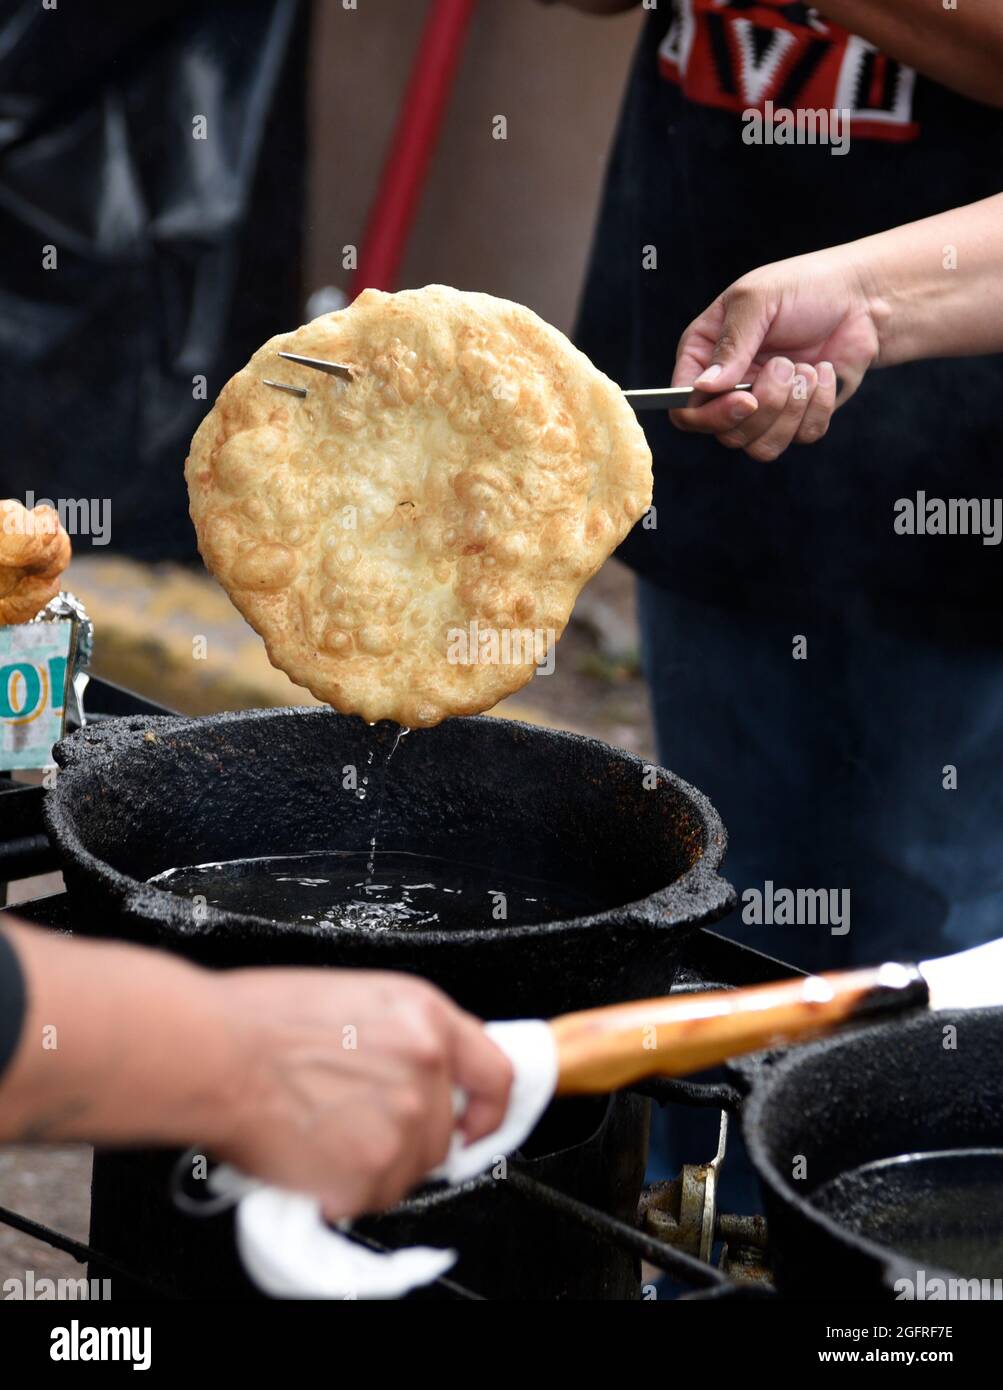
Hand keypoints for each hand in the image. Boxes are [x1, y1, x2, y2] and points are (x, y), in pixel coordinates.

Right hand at [212, 969, 512, 1219]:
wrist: (213, 1052)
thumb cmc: (260, 1019)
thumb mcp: (355, 1000)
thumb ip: (403, 1038)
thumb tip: (421, 1075)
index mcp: (426, 1015)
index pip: (496, 1072)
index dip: (488, 1108)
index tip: (475, 1124)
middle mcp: (428, 1066)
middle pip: (443, 1132)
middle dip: (406, 1140)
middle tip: (353, 1127)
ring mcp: (405, 1121)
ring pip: (409, 1170)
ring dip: (373, 1167)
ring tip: (322, 1137)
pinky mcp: (372, 1170)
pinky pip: (372, 1197)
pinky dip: (342, 1191)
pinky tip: (309, 1157)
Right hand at [669, 249, 881, 459]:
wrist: (861, 296)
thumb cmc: (805, 287)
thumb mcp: (758, 300)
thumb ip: (730, 344)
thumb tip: (705, 388)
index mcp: (704, 357)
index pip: (686, 409)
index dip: (711, 415)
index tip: (746, 399)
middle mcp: (729, 389)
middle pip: (726, 433)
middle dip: (765, 405)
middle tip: (786, 366)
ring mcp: (764, 407)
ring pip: (762, 446)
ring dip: (792, 409)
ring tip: (806, 368)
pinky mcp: (799, 418)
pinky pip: (801, 438)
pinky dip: (819, 406)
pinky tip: (824, 372)